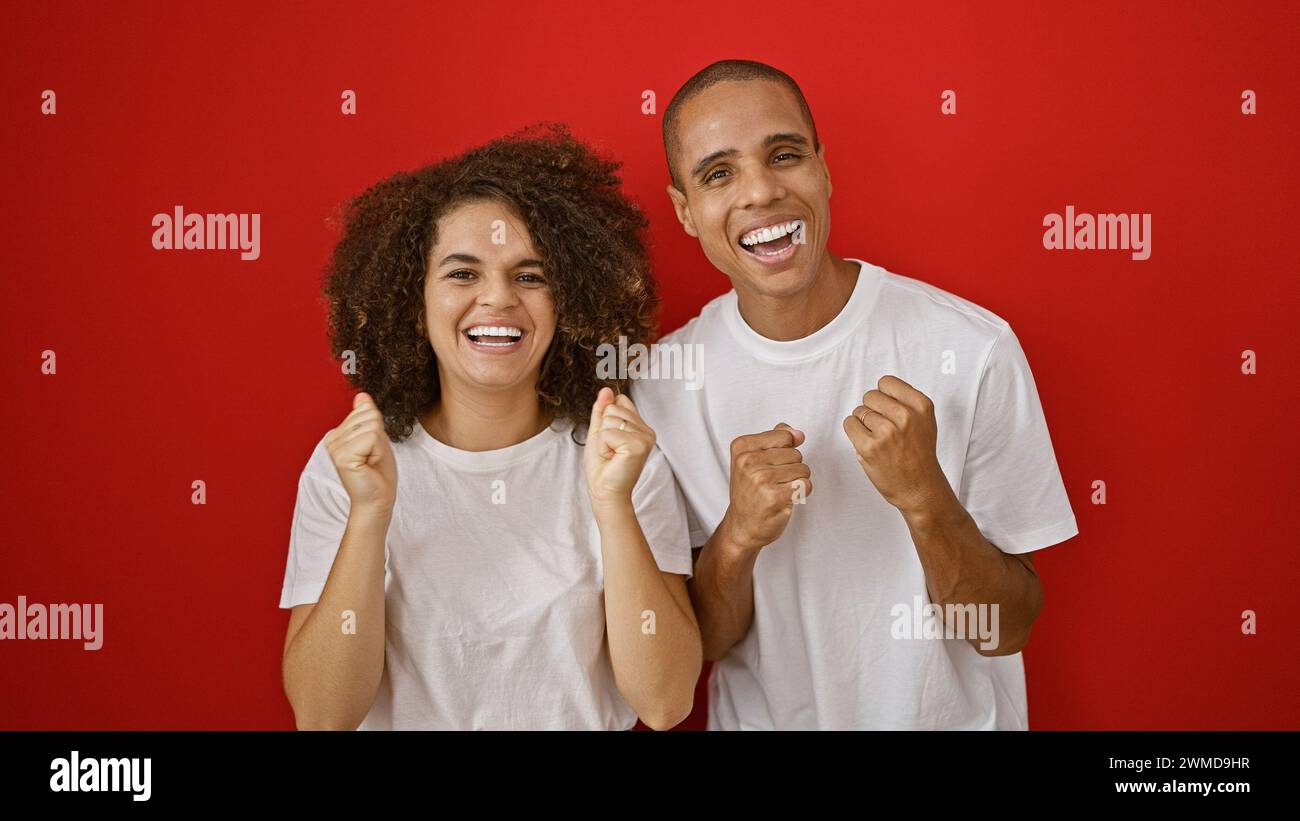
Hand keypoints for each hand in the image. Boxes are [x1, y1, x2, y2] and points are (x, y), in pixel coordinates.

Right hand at [325, 392, 397, 516]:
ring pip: (372, 425)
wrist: (377, 500)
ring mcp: (335, 447)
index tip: (372, 450)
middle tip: (373, 457)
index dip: (378, 429)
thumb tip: (362, 395)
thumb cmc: (378, 474)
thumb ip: (367, 416)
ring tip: (370, 461)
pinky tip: (368, 464)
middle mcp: (332, 438)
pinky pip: (371, 436)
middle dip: (379, 437)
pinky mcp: (342, 455)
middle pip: (369, 415)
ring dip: (379, 446)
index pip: (365, 410)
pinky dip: (377, 451)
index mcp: (338, 433)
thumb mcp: (376, 439)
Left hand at [583, 387, 655, 507]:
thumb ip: (602, 411)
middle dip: (603, 429)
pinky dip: (604, 446)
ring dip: (603, 439)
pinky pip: (609, 432)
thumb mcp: (598, 433)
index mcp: (640, 426)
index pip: (620, 401)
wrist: (604, 490)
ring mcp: (645, 438)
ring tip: (611, 454)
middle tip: (610, 450)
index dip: (607, 419)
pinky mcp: (639, 446)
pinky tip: (613, 457)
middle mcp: (647, 430)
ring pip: (610, 419)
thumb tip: (606, 389)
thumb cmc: (602, 466)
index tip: (610, 440)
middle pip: (613, 408)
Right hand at [722, 423, 811, 552]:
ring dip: (796, 481)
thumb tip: (798, 434)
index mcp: (741, 447)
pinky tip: (785, 499)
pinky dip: (801, 493)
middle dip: (791, 468)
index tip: (769, 465)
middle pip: (796, 453)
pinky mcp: (774, 497)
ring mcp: (760, 479)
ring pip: (803, 469)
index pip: (784, 436)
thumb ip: (776, 439)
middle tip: (772, 483)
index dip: (785, 451)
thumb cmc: (751, 491)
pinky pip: (805, 485)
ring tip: (778, 491)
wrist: (743, 526)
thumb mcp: (755, 458)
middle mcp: (748, 461)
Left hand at [842, 375, 952, 516]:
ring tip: (878, 438)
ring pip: (859, 411)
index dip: (883, 395)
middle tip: (882, 427)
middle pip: (870, 396)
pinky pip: (849, 424)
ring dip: (863, 423)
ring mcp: (887, 432)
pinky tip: (867, 442)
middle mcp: (906, 416)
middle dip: (872, 409)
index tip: (887, 408)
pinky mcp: (870, 447)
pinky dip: (854, 432)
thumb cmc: (919, 454)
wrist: (920, 487)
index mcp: (921, 406)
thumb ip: (906, 402)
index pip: (886, 382)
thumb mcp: (924, 421)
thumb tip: (879, 389)